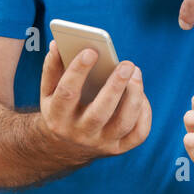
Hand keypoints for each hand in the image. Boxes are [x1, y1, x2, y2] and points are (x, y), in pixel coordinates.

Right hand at [39, 40, 151, 155]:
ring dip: (134, 97)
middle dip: (115, 87)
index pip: (67, 94)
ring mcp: (100, 143)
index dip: (78, 71)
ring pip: (122, 123)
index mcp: (58, 116)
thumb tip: (58, 44)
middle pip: (99, 113)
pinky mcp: (118, 149)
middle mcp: (79, 133)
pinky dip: (144, 113)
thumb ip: (53, 67)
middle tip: (127, 64)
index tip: (91, 51)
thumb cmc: (62, 107)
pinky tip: (141, 94)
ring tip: (136, 73)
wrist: (65, 146)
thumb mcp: (49, 91)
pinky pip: (138, 134)